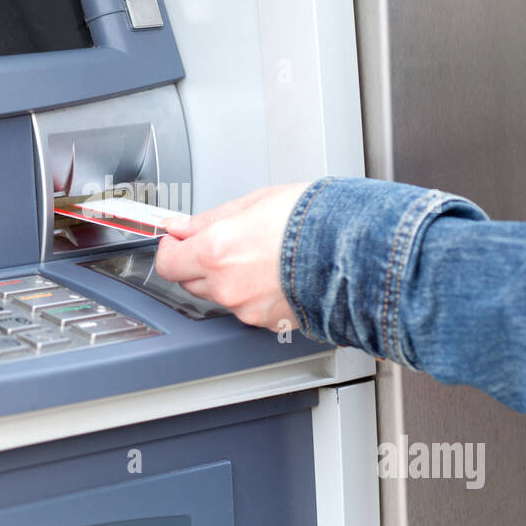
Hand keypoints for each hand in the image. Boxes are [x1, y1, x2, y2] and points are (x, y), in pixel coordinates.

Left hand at [154, 183, 310, 330]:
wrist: (357, 249)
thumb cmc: (314, 219)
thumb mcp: (254, 202)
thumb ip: (209, 219)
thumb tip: (181, 226)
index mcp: (216, 251)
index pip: (168, 262)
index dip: (170, 249)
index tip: (178, 239)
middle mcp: (227, 285)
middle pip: (190, 282)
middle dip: (198, 263)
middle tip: (222, 243)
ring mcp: (247, 309)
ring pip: (221, 296)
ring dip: (228, 280)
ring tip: (260, 255)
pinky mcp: (269, 323)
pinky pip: (248, 309)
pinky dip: (254, 294)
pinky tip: (275, 273)